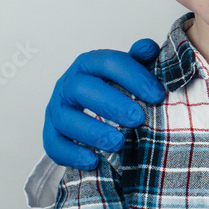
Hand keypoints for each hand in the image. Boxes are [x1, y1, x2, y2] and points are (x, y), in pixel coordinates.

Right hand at [43, 39, 164, 168]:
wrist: (87, 104)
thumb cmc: (113, 85)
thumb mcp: (129, 69)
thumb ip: (141, 58)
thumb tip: (148, 48)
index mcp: (90, 63)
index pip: (109, 62)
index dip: (135, 77)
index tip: (157, 95)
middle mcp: (69, 83)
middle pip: (82, 89)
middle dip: (111, 105)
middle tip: (138, 119)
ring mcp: (57, 108)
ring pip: (65, 119)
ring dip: (92, 132)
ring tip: (118, 142)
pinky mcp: (51, 132)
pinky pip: (54, 144)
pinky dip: (72, 154)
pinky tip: (94, 161)